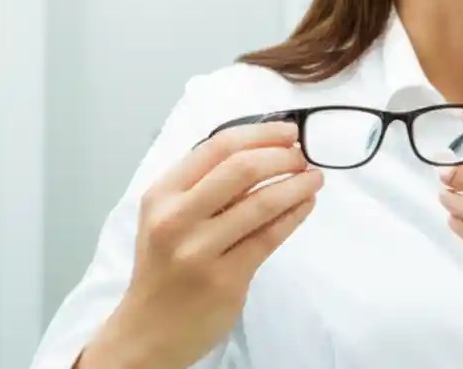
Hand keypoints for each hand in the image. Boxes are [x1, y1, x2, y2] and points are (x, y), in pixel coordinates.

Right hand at [78, 122, 323, 368]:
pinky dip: (295, 213)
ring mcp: (199, 250)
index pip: (217, 146)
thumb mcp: (167, 217)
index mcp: (162, 194)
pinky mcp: (225, 278)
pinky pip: (270, 236)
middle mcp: (176, 218)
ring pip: (262, 202)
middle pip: (242, 168)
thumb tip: (264, 150)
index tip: (288, 131)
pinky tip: (306, 204)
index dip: (261, 133)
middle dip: (283, 156)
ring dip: (298, 184)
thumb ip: (205, 185)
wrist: (147, 330)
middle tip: (303, 156)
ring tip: (314, 178)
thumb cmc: (165, 266)